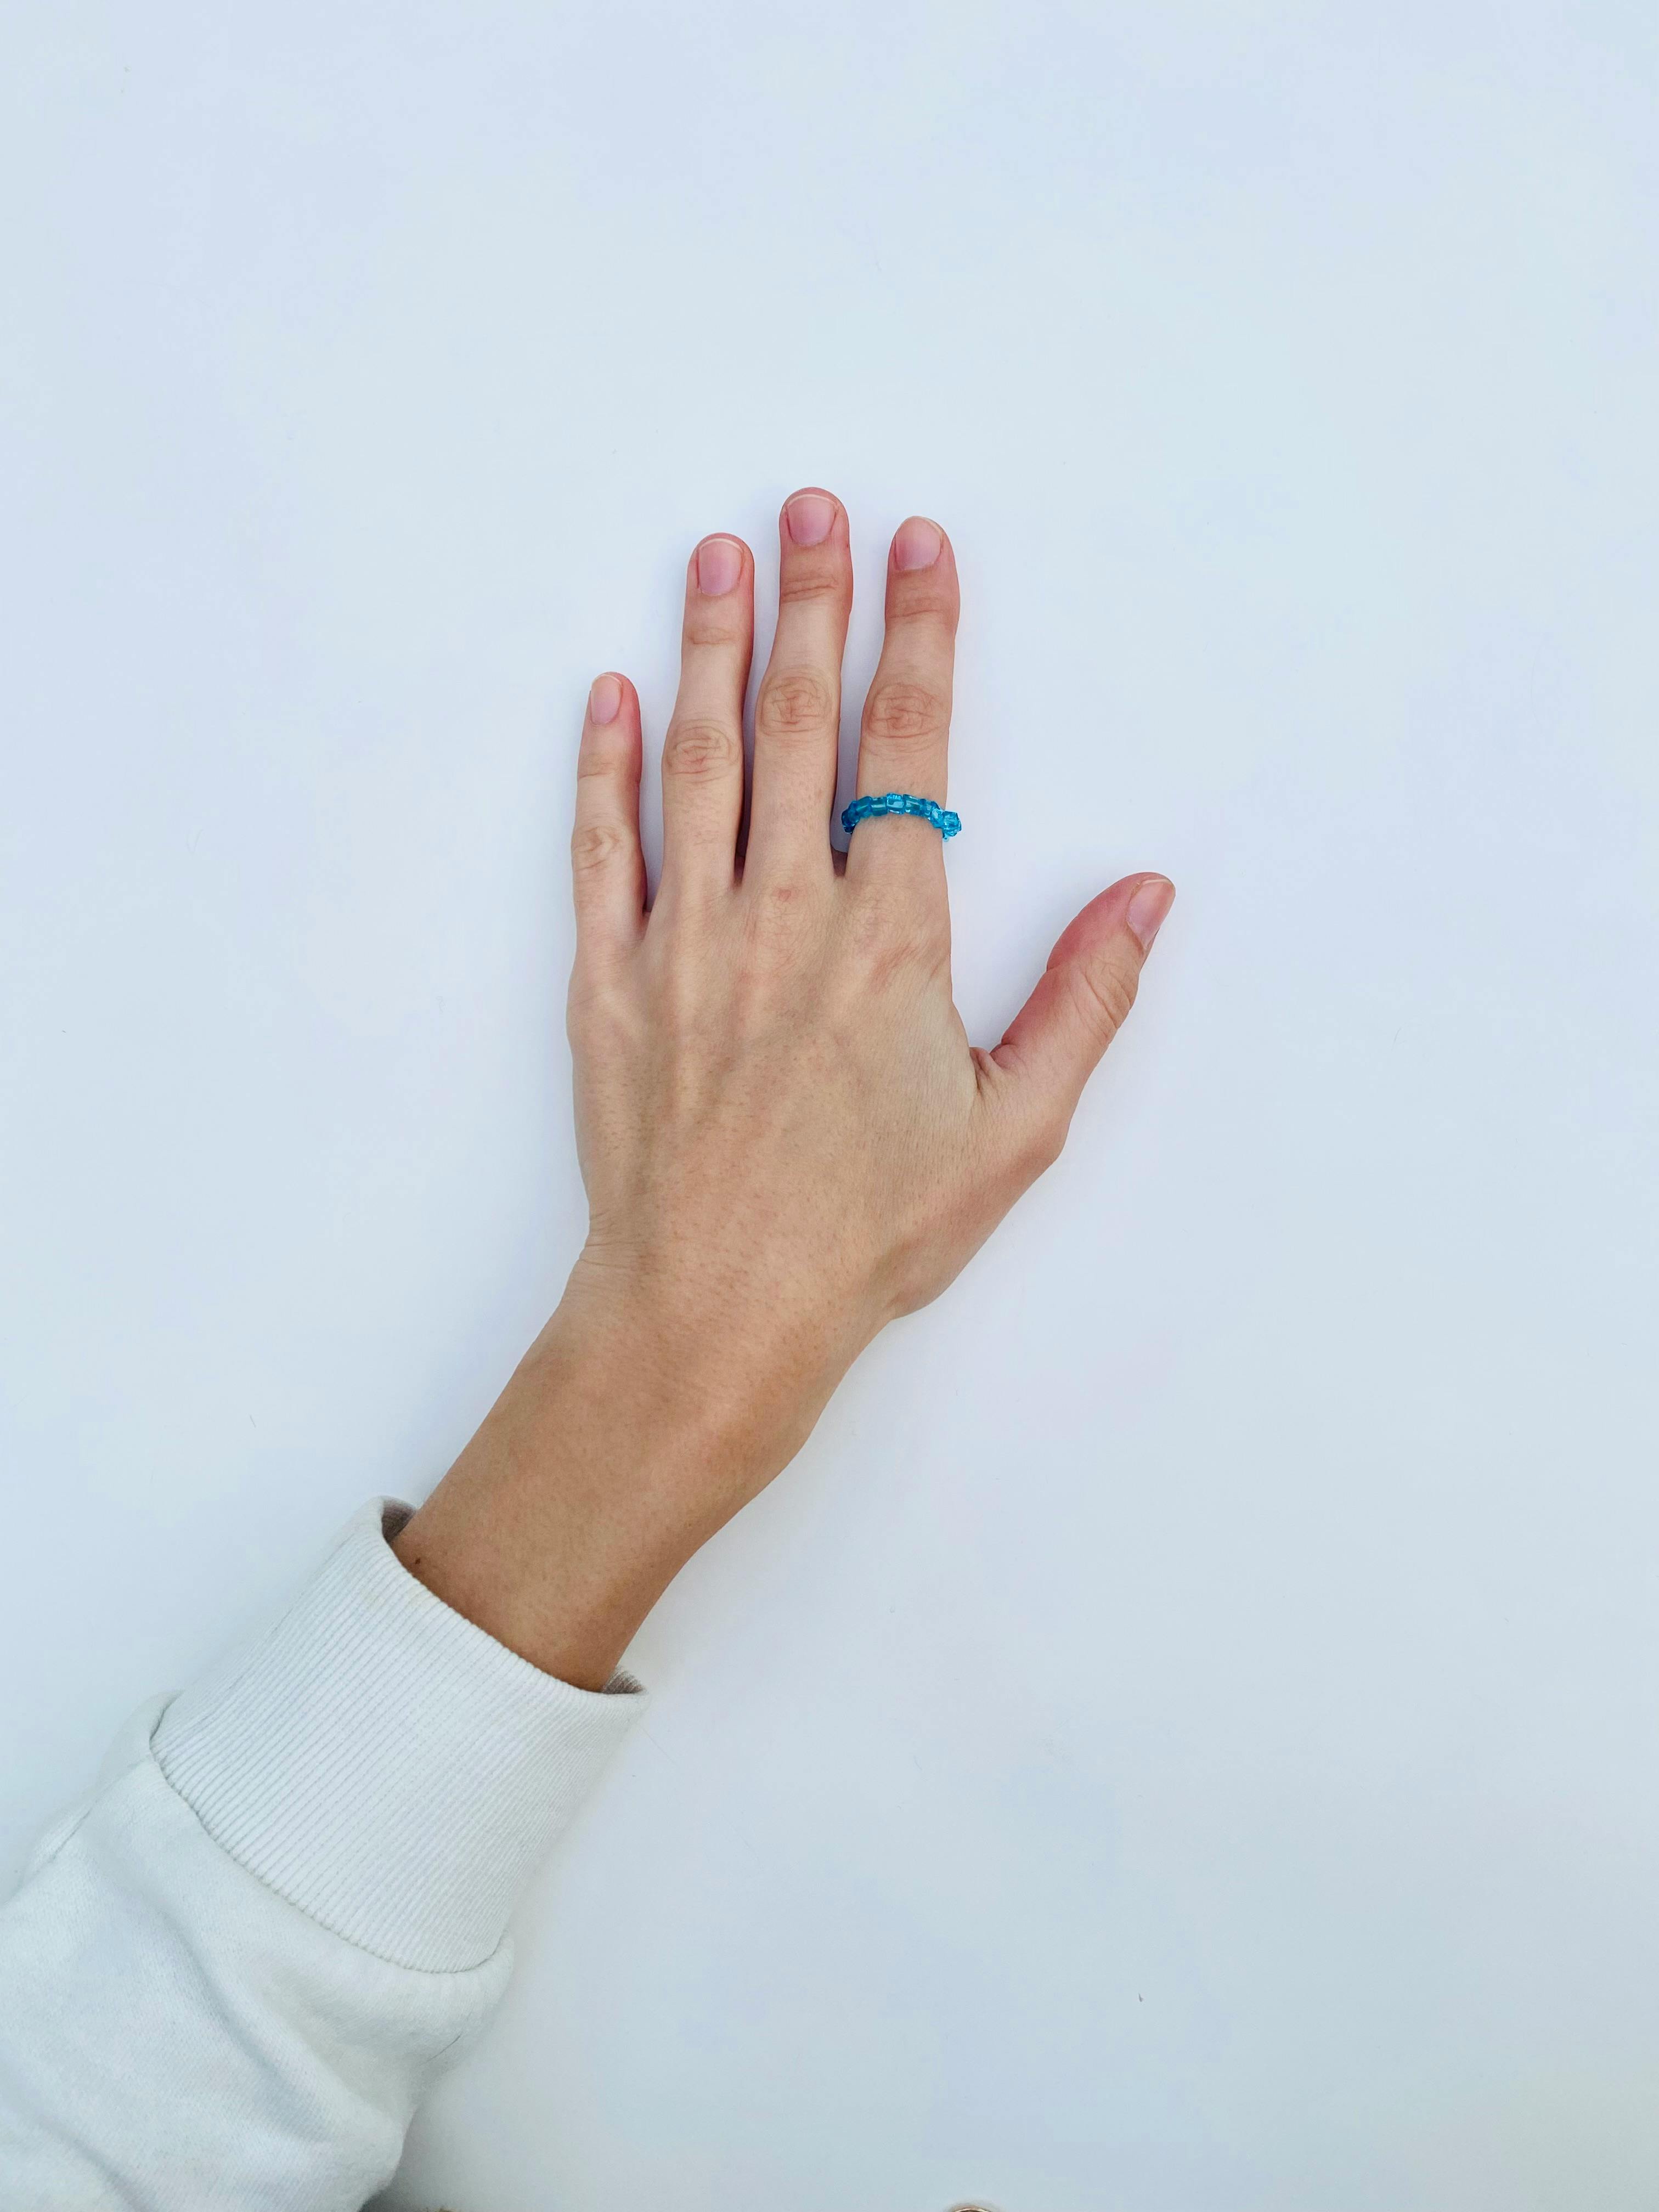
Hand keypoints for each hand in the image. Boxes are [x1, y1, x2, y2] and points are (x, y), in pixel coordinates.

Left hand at [395, 491, 1171, 1684]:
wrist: (715, 1317)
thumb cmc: (867, 1237)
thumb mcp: (1015, 1131)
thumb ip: (1083, 999)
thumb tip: (1147, 892)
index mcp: (887, 944)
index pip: (907, 753)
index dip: (918, 638)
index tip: (920, 548)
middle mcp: (781, 918)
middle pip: (797, 726)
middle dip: (812, 605)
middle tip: (811, 505)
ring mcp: (684, 944)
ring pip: (696, 763)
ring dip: (706, 649)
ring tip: (715, 554)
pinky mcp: (607, 986)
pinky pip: (601, 852)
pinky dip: (601, 767)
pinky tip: (605, 694)